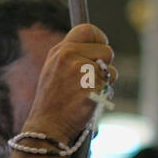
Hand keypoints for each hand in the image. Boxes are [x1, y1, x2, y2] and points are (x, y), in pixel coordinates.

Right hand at [22, 24, 116, 144]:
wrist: (47, 127)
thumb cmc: (53, 104)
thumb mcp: (54, 72)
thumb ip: (72, 57)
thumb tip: (98, 48)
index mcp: (59, 51)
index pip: (87, 29)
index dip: (99, 38)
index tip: (100, 49)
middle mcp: (69, 56)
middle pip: (106, 50)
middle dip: (104, 65)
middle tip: (91, 81)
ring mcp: (80, 70)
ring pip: (110, 70)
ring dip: (105, 83)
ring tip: (85, 94)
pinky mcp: (91, 84)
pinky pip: (109, 86)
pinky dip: (103, 95)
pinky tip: (87, 103)